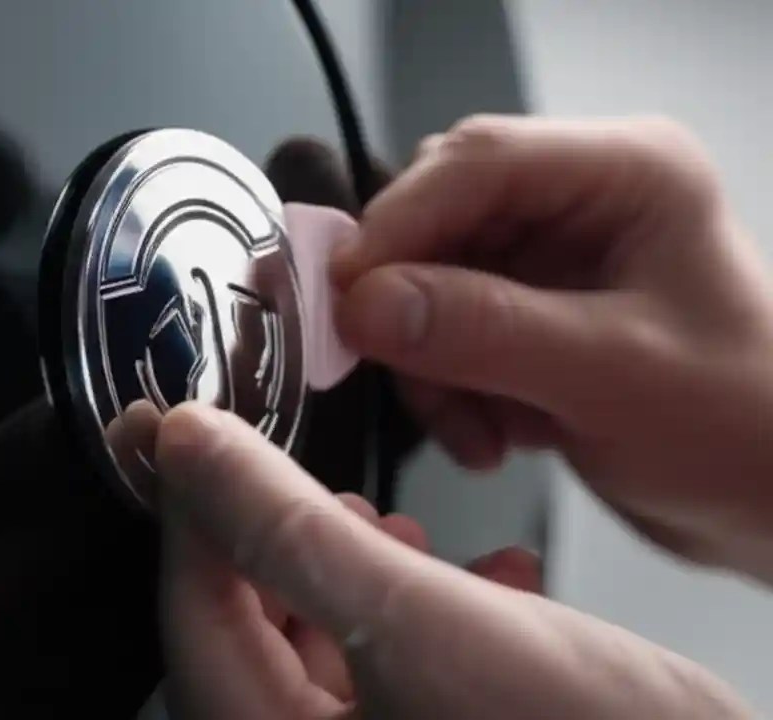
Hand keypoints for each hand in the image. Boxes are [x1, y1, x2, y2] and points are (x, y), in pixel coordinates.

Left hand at [156, 403, 752, 718]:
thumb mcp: (417, 623)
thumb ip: (288, 530)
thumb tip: (190, 448)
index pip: (192, 613)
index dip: (187, 507)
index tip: (182, 429)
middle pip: (256, 627)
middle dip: (285, 538)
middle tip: (306, 473)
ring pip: (334, 646)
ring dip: (364, 570)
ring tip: (400, 525)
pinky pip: (408, 672)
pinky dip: (437, 614)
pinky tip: (494, 581)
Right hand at [332, 115, 772, 579]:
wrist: (770, 502)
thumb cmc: (744, 428)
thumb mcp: (612, 375)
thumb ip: (485, 333)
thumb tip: (363, 306)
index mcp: (626, 171)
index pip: (479, 159)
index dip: (400, 220)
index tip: (344, 290)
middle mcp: (578, 200)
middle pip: (438, 217)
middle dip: (409, 303)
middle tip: (397, 368)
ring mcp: (546, 258)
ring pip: (423, 282)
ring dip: (429, 365)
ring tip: (478, 432)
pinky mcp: (523, 313)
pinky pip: (436, 333)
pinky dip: (445, 391)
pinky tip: (493, 437)